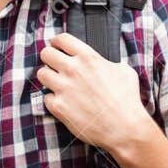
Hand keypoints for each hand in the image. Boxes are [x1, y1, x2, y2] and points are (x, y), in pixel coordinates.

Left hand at [36, 33, 151, 153]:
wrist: (123, 127)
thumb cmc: (126, 100)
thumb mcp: (124, 71)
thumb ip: (107, 63)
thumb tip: (103, 64)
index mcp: (88, 58)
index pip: (62, 39)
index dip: (57, 42)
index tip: (56, 46)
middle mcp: (72, 70)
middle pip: (46, 54)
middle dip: (49, 58)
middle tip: (54, 65)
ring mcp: (63, 88)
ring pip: (41, 74)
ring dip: (48, 78)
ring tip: (57, 84)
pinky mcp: (58, 106)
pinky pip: (46, 97)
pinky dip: (53, 100)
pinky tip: (64, 102)